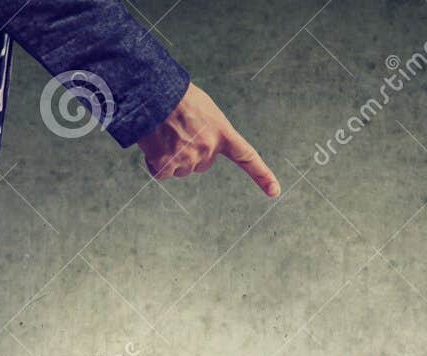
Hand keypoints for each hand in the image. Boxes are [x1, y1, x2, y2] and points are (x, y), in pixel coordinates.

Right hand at [136, 83, 279, 195]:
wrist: (152, 92)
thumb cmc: (175, 95)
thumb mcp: (203, 109)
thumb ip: (208, 131)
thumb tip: (193, 147)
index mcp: (222, 132)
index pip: (247, 157)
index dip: (262, 175)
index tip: (275, 191)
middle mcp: (209, 149)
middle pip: (201, 164)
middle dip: (189, 152)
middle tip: (176, 130)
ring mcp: (189, 158)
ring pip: (180, 169)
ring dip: (169, 155)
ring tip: (162, 132)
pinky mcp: (167, 165)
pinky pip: (161, 172)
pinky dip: (154, 162)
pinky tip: (152, 143)